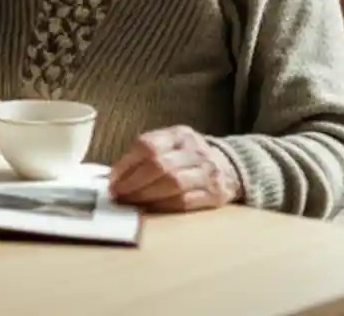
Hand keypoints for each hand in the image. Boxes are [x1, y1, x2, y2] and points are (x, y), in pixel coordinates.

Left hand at [108, 125, 242, 211]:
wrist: (231, 167)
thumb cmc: (188, 158)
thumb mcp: (170, 145)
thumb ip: (146, 155)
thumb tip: (114, 176)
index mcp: (179, 134)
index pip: (148, 145)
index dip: (126, 164)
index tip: (112, 179)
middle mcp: (195, 150)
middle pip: (159, 165)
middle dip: (133, 183)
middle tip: (118, 194)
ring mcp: (208, 172)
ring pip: (172, 183)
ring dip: (145, 196)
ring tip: (130, 202)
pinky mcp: (215, 194)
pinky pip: (185, 201)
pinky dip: (163, 206)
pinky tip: (150, 209)